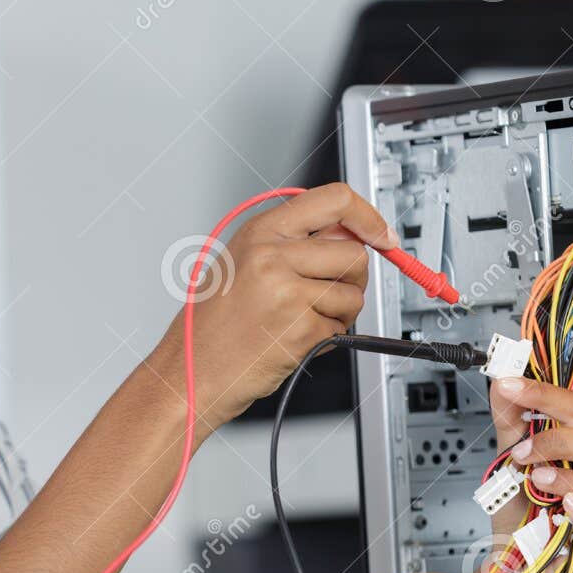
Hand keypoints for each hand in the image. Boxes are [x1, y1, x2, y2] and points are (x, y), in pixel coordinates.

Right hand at [151, 183, 396, 437]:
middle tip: (329, 293)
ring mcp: (287, 293)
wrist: (190, 372)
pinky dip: (326, 338)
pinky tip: (293, 340)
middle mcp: (272, 256)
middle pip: (354, 253)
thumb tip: (349, 234)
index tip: (382, 234)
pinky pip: (340, 328)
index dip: (368, 217)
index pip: (334, 200)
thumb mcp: (242, 263)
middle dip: (353, 278)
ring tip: (303, 320)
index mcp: (260, 233)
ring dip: (340, 312)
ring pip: (353, 293)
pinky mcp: (299, 330)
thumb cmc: (211, 324)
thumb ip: (292, 243)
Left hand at [488, 377, 572, 572]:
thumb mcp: (510, 459)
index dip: (547, 395)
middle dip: (562, 441)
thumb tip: (503, 381)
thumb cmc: (519, 510)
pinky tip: (566, 510)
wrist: (506, 561)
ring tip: (540, 483)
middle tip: (523, 454)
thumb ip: (511, 420)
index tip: (511, 388)